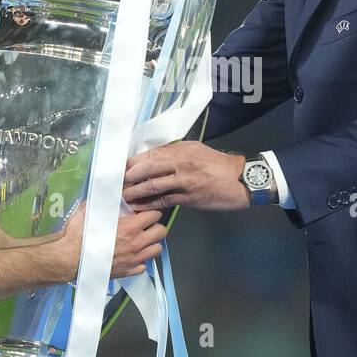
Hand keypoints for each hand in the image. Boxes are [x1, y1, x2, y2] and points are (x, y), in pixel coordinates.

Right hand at [49, 202, 167, 280]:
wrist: (69, 258)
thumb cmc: (79, 233)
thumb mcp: (91, 210)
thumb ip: (105, 203)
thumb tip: (109, 193)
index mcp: (131, 226)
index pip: (155, 215)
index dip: (150, 212)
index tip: (144, 213)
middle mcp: (137, 242)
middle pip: (161, 232)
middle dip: (154, 227)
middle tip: (144, 227)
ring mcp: (134, 259)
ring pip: (156, 250)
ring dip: (151, 244)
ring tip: (140, 241)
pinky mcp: (129, 271)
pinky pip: (144, 266)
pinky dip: (140, 260)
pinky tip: (131, 256)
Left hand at [123, 141, 250, 211]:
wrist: (240, 180)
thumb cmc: (218, 166)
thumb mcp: (196, 152)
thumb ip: (175, 154)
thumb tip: (153, 160)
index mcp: (180, 149)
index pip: (150, 154)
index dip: (132, 163)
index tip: (119, 169)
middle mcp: (180, 161)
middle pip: (147, 168)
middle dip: (128, 177)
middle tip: (115, 185)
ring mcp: (184, 180)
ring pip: (152, 185)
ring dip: (135, 192)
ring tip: (123, 198)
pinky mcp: (189, 197)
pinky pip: (163, 200)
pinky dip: (149, 204)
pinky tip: (140, 207)